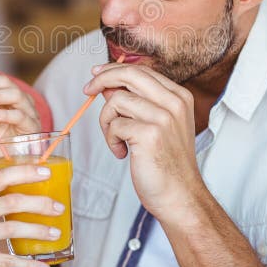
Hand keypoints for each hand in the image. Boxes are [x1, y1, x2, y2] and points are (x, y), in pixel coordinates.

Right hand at [0, 164, 63, 266]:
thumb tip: (30, 190)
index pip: (1, 177)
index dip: (25, 172)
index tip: (47, 172)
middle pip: (11, 202)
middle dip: (39, 203)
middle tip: (58, 207)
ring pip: (12, 229)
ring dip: (38, 231)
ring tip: (56, 234)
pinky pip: (7, 261)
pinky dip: (28, 264)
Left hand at [84, 62, 202, 218]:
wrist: (180, 196)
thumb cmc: (167, 164)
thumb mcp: (157, 125)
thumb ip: (137, 103)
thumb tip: (108, 85)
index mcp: (179, 97)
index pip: (141, 70)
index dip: (114, 70)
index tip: (96, 76)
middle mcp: (174, 102)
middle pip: (129, 74)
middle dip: (101, 79)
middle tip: (87, 90)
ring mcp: (163, 117)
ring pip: (116, 100)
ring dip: (107, 122)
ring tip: (117, 141)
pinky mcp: (149, 134)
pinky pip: (114, 125)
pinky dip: (111, 140)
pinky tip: (122, 153)